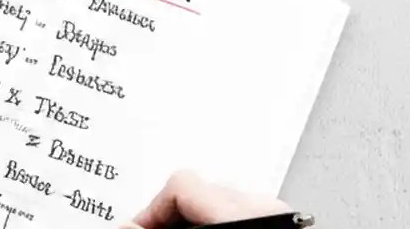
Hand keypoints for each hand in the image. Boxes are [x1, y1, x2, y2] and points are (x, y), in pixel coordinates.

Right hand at [126, 171, 292, 228]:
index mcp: (243, 209)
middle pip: (197, 189)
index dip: (149, 208)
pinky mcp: (283, 221)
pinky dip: (216, 220)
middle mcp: (264, 205)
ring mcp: (276, 213)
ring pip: (218, 200)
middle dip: (169, 213)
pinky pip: (239, 210)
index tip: (134, 228)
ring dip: (191, 217)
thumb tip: (126, 225)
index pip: (180, 185)